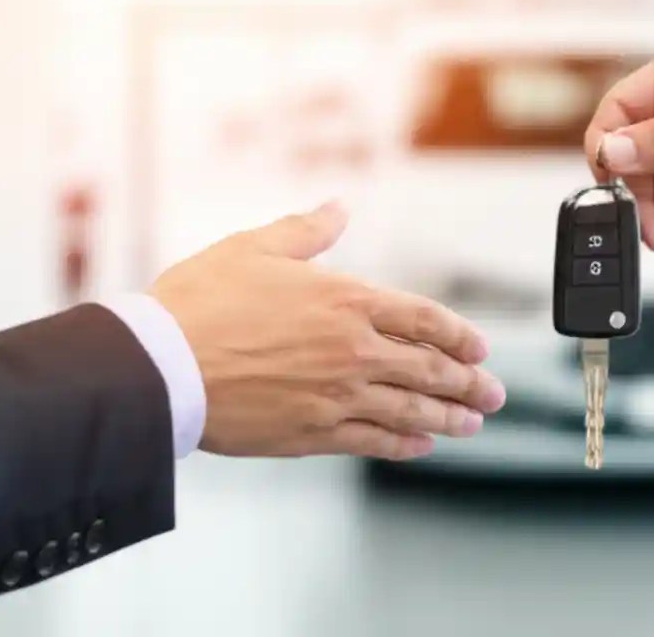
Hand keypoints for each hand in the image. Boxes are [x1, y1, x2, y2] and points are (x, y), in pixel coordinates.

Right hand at [148, 202, 505, 460]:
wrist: (161, 364)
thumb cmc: (201, 302)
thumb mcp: (256, 247)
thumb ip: (308, 230)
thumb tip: (338, 207)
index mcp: (345, 301)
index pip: (423, 319)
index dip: (458, 336)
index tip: (480, 349)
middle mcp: (352, 351)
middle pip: (429, 370)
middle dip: (468, 384)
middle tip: (492, 395)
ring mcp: (335, 396)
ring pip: (409, 411)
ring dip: (447, 419)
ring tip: (471, 424)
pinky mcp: (312, 434)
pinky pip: (372, 441)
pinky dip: (403, 445)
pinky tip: (420, 446)